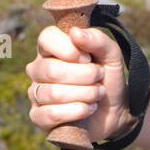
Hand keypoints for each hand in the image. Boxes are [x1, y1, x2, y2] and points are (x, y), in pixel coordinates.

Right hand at [26, 23, 131, 143]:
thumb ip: (97, 40)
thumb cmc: (107, 78)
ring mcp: (35, 92)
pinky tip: (88, 108)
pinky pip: (51, 114)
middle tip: (98, 77)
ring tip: (98, 94)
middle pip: (51, 69)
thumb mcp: (111, 55)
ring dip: (84, 94)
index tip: (88, 58)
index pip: (46, 38)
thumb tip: (75, 33)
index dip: (70, 49)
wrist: (114, 111)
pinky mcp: (38, 116)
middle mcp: (38, 68)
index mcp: (51, 48)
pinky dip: (76, 111)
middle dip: (84, 75)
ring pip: (53, 93)